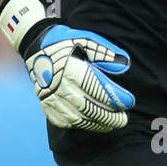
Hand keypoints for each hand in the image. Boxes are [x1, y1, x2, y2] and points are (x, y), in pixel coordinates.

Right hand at [0, 0, 133, 130]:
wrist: (36, 47)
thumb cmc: (66, 43)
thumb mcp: (87, 40)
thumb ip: (106, 53)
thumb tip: (125, 65)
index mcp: (73, 70)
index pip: (99, 90)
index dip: (116, 99)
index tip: (129, 102)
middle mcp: (61, 86)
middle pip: (89, 108)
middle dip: (109, 117)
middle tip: (123, 120)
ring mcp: (51, 97)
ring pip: (77, 118)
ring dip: (96, 124)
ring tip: (110, 124)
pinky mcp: (46, 103)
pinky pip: (62, 121)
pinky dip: (78, 125)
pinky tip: (90, 123)